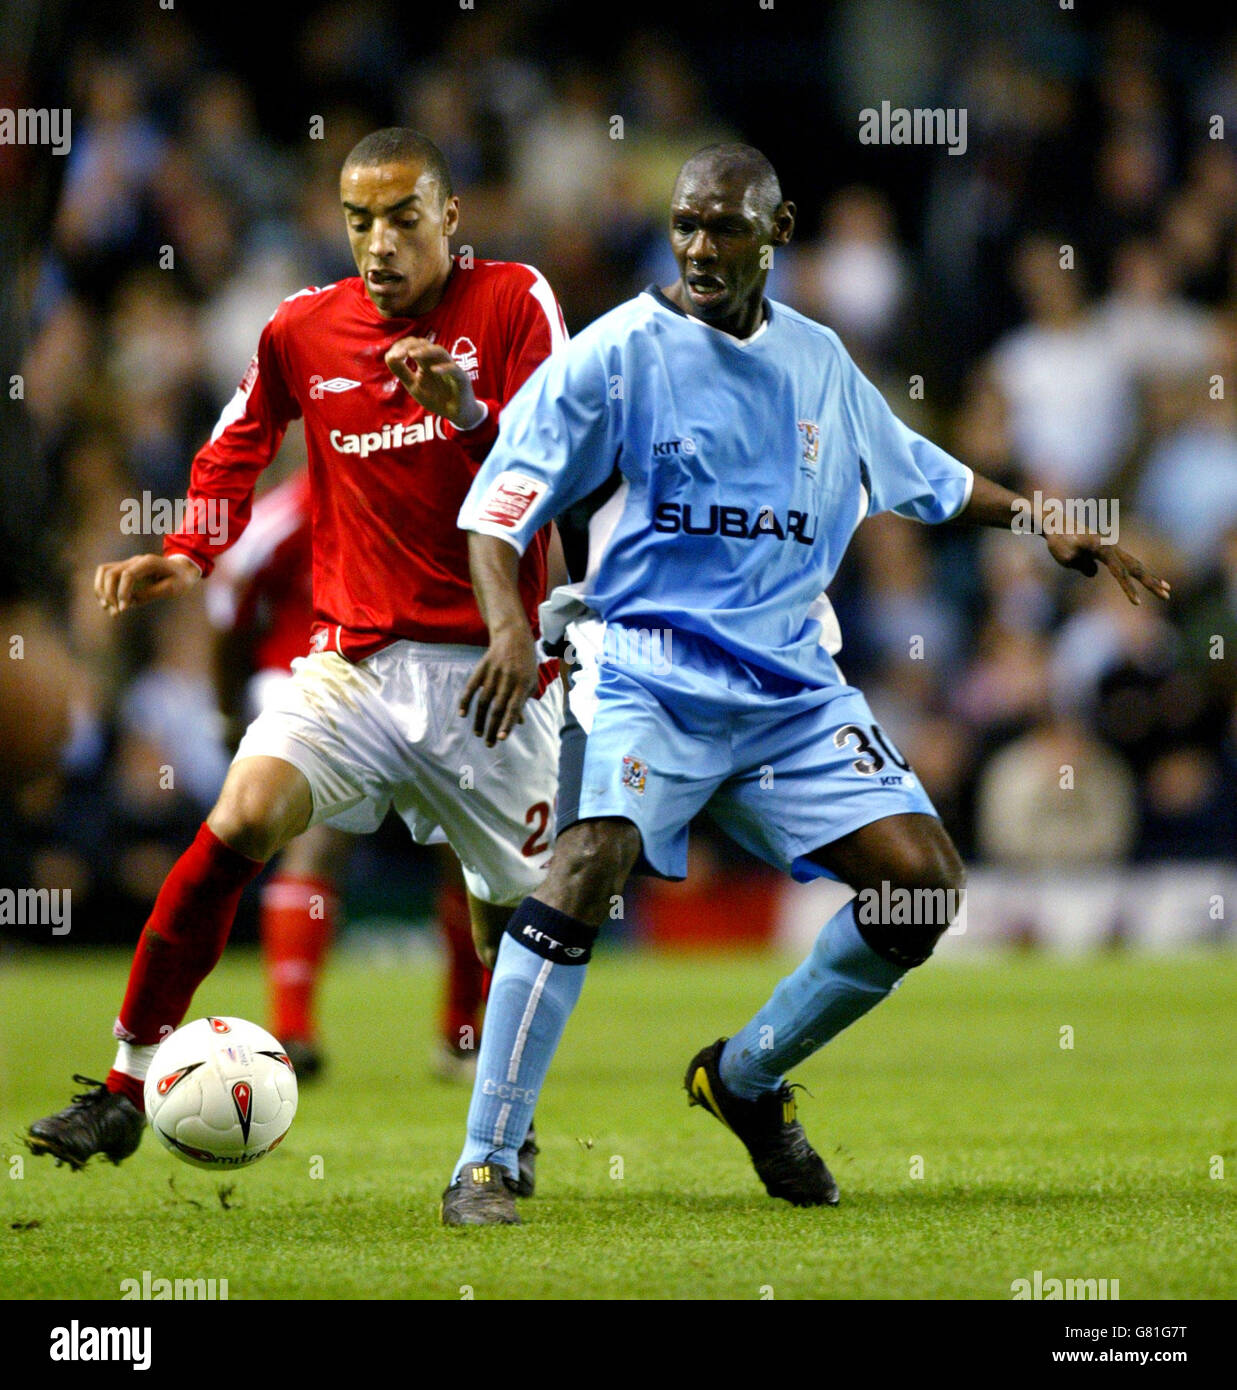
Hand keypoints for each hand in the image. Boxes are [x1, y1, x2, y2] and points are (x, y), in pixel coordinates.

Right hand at [94, 552, 199, 615]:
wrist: (183, 570)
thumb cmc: (180, 580)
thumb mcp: (171, 589)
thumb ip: (150, 594)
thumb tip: (130, 601)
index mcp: (149, 562)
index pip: (127, 575)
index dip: (123, 593)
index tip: (123, 609)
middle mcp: (135, 561)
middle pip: (110, 573)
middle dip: (109, 593)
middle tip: (116, 611)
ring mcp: (129, 564)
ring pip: (104, 571)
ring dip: (101, 590)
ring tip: (107, 607)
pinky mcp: (125, 569)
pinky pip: (107, 575)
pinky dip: (103, 588)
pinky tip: (108, 604)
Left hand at [385, 336, 484, 428]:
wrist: (456, 414)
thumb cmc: (436, 398)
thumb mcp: (414, 386)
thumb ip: (402, 372)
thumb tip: (389, 356)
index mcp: (426, 361)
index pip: (414, 345)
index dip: (402, 346)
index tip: (393, 356)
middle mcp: (438, 361)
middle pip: (426, 344)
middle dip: (411, 346)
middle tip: (400, 354)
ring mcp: (451, 368)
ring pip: (440, 352)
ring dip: (426, 351)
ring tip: (412, 354)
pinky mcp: (462, 378)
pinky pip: (454, 369)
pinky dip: (444, 368)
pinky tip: (433, 370)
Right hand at [458, 624, 537, 746]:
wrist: (513, 637)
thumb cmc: (525, 664)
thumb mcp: (530, 681)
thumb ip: (523, 701)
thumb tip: (518, 723)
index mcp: (522, 684)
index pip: (514, 708)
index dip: (507, 724)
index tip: (501, 738)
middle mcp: (508, 679)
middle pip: (497, 708)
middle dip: (492, 728)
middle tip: (488, 744)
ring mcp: (493, 673)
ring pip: (483, 701)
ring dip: (479, 720)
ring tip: (478, 734)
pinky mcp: (482, 668)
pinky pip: (471, 687)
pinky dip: (465, 700)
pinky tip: (462, 714)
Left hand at [1044, 532, 1170, 604]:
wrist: (1056, 524)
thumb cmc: (1058, 540)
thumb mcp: (1065, 555)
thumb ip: (1080, 564)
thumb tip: (1094, 571)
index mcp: (1104, 549)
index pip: (1120, 573)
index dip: (1129, 589)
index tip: (1138, 604)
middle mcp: (1112, 547)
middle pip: (1136, 568)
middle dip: (1152, 583)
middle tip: (1167, 596)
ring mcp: (1111, 548)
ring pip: (1135, 565)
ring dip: (1150, 578)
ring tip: (1167, 589)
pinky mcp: (1107, 551)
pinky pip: (1126, 565)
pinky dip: (1139, 573)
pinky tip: (1146, 579)